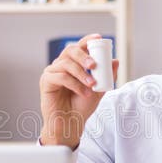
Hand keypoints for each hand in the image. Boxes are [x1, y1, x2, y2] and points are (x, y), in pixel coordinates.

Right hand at [39, 34, 118, 148]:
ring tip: (92, 86)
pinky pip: (61, 77)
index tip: (99, 38)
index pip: (79, 47)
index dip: (87, 40)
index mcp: (73, 64)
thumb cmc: (81, 107)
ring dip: (81, 75)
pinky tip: (83, 93)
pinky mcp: (46, 81)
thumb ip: (107, 76)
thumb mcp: (99, 91)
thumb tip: (115, 61)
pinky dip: (75, 84)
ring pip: (66, 64)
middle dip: (84, 55)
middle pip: (70, 50)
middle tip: (94, 65)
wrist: (70, 124)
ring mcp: (52, 72)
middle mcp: (61, 65)